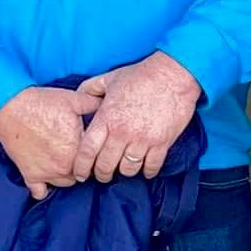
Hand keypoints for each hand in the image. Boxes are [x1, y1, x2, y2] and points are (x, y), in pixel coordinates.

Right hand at [0, 86, 102, 200]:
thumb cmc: (42, 102)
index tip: (92, 146)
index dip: (95, 152)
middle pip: (83, 173)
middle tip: (76, 151)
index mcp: (80, 148)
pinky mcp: (31, 176)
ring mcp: (48, 173)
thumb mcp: (74, 99)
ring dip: (67, 174)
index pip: (96, 159)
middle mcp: (66, 166)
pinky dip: (44, 187)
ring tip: (63, 160)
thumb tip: (108, 106)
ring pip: (66, 183)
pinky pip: (40, 192)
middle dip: (82, 164)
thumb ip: (95, 105)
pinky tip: (46, 177)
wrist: (11, 107)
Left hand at [73, 52, 199, 182]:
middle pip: (106, 165)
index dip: (82, 166)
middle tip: (102, 175)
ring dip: (124, 172)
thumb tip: (78, 96)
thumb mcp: (110, 78)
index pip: (88, 150)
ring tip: (123, 169)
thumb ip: (90, 88)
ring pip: (128, 169)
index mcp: (107, 118)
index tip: (81, 174)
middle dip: (102, 174)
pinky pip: (151, 167)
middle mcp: (122, 132)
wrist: (172, 75)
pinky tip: (144, 169)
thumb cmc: (141, 75)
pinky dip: (147, 171)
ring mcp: (142, 139)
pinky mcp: (161, 143)